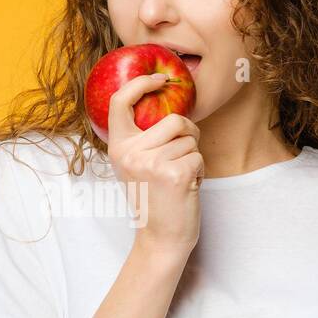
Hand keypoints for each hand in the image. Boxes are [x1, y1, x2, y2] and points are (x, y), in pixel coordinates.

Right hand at [105, 73, 203, 260]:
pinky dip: (200, 172)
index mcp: (118, 148)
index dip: (141, 83)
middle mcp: (130, 153)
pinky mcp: (173, 174)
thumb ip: (143, 139)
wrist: (161, 238)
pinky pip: (198, 157)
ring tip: (180, 178)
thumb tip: (165, 101)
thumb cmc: (155, 200)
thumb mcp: (137, 166)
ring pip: (189, 139)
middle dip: (188, 135)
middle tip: (182, 158)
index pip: (121, 101)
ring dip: (193, 157)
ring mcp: (151, 163)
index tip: (162, 79)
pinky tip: (187, 188)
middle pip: (173, 120)